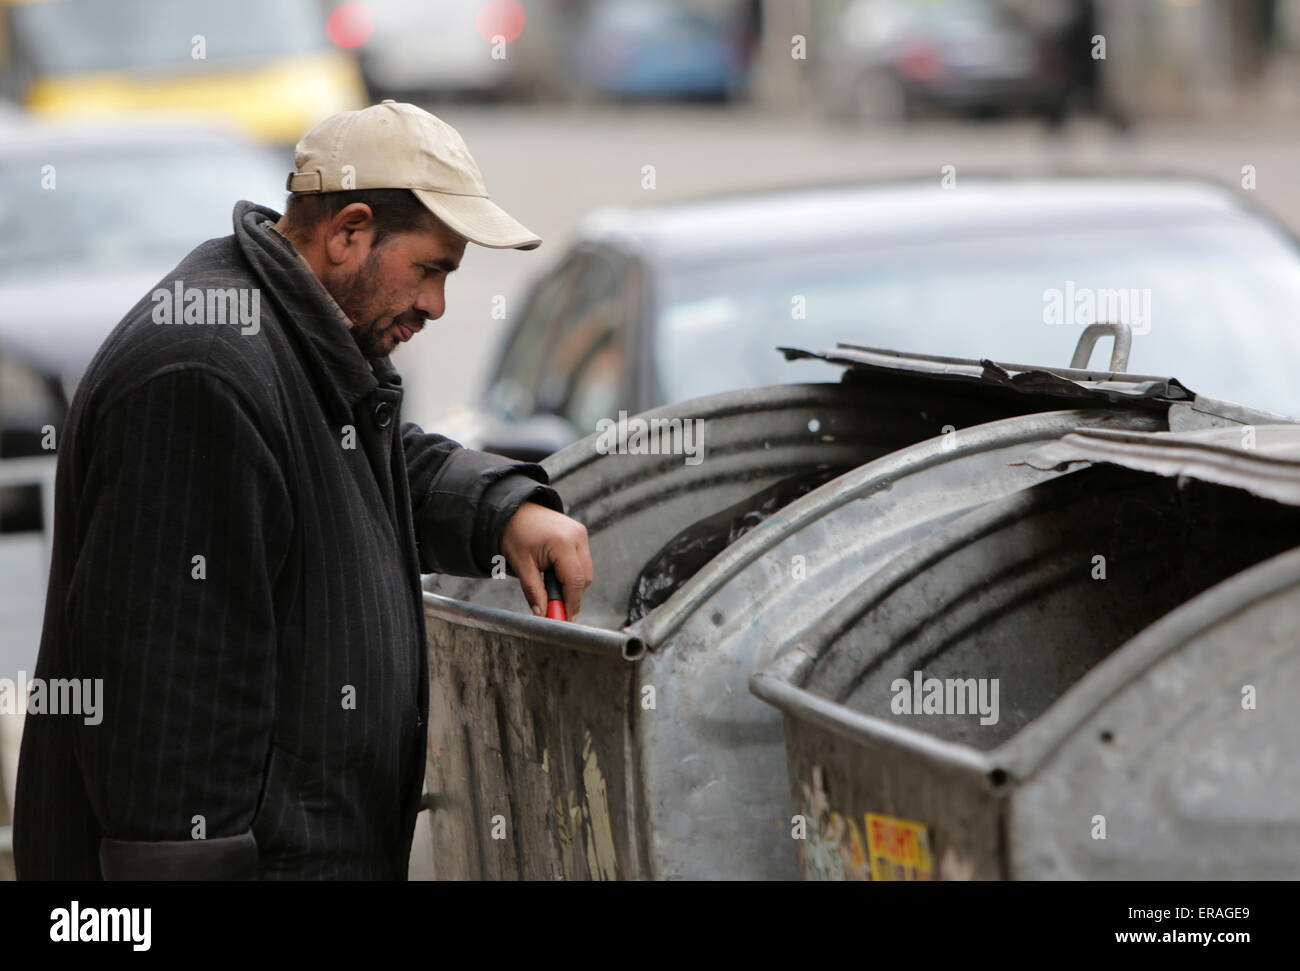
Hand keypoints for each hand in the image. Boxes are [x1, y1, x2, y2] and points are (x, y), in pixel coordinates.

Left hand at [499, 501, 592, 619]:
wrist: (514, 510)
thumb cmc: (515, 533)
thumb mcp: (521, 565)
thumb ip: (534, 591)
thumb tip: (543, 614)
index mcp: (562, 543)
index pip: (574, 581)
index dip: (571, 603)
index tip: (564, 619)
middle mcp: (577, 536)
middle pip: (584, 578)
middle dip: (571, 595)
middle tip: (555, 607)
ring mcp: (580, 533)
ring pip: (585, 571)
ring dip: (572, 584)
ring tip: (550, 585)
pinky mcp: (580, 534)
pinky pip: (582, 561)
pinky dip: (572, 572)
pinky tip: (556, 573)